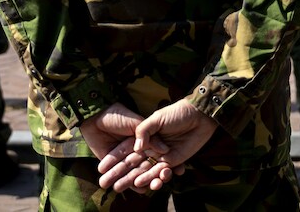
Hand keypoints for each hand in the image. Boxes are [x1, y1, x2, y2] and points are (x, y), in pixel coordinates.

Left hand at [83, 103, 172, 194]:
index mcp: (143, 140)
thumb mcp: (137, 124)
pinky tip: (139, 189)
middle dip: (157, 175)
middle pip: (149, 165)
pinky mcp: (113, 163)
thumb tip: (165, 150)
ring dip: (146, 181)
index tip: (175, 171)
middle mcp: (136, 150)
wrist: (95, 116)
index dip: (166, 162)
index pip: (157, 154)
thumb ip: (150, 137)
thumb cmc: (118, 115)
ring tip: (153, 187)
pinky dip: (132, 184)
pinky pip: (124, 175)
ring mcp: (125, 158)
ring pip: (138, 172)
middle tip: (162, 182)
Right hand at [99, 99, 216, 193]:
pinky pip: (162, 172)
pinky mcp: (173, 161)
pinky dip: (155, 178)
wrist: (199, 116)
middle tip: (108, 186)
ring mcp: (161, 155)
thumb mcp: (156, 119)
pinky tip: (149, 184)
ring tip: (130, 186)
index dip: (112, 160)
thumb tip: (136, 148)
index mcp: (142, 137)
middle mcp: (149, 148)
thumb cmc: (176, 113)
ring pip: (146, 170)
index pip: (124, 151)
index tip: (100, 169)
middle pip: (132, 164)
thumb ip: (143, 131)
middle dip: (120, 175)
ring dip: (137, 179)